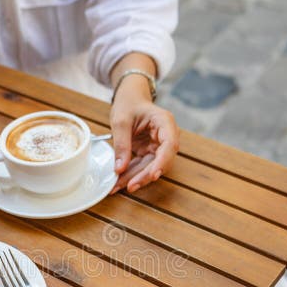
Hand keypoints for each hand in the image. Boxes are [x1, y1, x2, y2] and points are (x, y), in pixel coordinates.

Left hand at [110, 77, 178, 193]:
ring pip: (150, 167)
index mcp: (165, 122)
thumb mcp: (121, 121)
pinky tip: (118, 183)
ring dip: (135, 178)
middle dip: (144, 175)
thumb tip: (120, 168)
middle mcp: (166, 136)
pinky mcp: (149, 153)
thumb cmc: (128, 104)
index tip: (153, 175)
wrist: (129, 100)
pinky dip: (130, 174)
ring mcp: (158, 146)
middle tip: (129, 186)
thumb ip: (121, 144)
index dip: (162, 162)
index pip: (169, 145)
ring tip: (117, 187)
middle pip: (160, 161)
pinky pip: (141, 167)